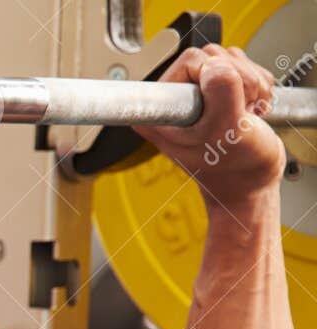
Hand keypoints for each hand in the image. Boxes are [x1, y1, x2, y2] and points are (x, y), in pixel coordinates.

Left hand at [135, 45, 284, 212]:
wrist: (251, 180)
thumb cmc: (234, 167)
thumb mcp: (227, 131)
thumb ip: (220, 92)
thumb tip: (215, 64)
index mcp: (161, 110)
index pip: (192, 60)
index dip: (216, 75)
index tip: (217, 106)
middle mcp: (175, 99)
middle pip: (215, 56)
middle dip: (240, 81)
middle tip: (240, 111)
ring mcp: (197, 94)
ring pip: (231, 60)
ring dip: (251, 85)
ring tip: (245, 114)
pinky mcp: (218, 91)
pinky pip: (244, 67)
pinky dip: (258, 87)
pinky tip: (251, 110)